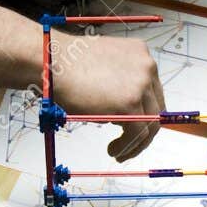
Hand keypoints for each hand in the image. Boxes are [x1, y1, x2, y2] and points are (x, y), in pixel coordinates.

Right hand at [50, 33, 165, 161]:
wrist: (50, 60)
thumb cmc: (66, 64)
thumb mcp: (104, 66)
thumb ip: (120, 81)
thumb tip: (125, 109)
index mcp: (141, 54)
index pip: (153, 91)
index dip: (144, 112)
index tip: (135, 127)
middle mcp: (147, 67)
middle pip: (155, 108)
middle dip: (144, 130)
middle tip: (130, 144)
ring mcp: (141, 85)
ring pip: (150, 123)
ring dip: (136, 143)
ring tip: (118, 153)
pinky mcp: (130, 104)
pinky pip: (137, 134)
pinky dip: (128, 147)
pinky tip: (114, 151)